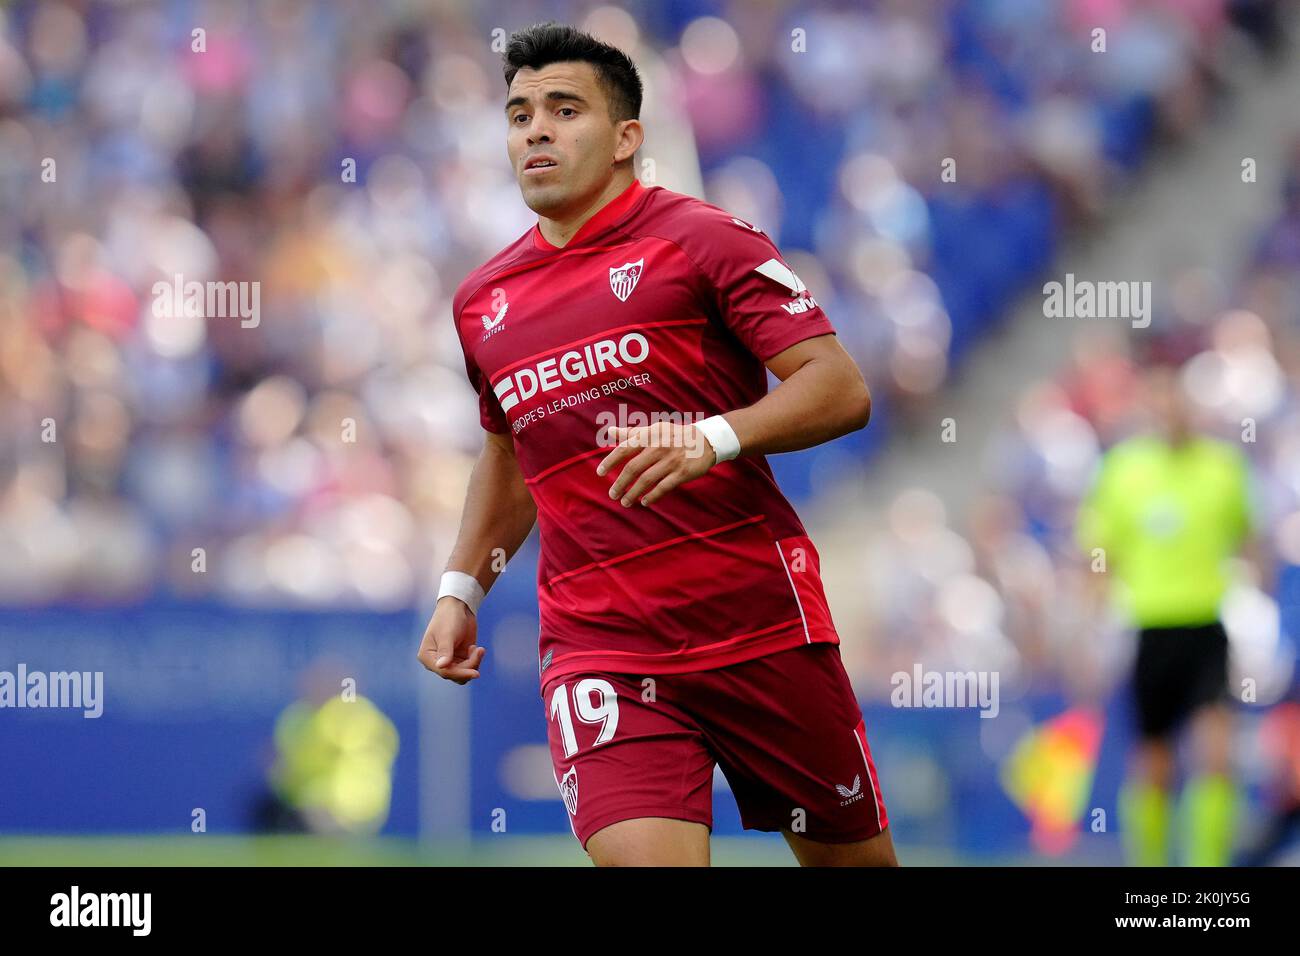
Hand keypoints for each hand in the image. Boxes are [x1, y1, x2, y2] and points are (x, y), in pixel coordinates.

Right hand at [417, 596, 486, 684]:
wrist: (459, 607)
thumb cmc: (449, 618)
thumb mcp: (447, 634)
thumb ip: (445, 651)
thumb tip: (441, 666)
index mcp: (427, 657)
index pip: (444, 671)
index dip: (460, 674)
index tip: (476, 673)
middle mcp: (436, 662)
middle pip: (455, 675)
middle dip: (469, 665)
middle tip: (479, 650)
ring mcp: (449, 661)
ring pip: (463, 673)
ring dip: (474, 663)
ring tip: (479, 648)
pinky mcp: (460, 659)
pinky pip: (469, 667)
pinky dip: (476, 660)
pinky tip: (478, 648)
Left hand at [596, 422, 716, 507]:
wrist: (706, 440)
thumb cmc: (674, 435)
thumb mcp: (654, 430)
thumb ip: (631, 433)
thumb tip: (610, 432)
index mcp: (650, 435)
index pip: (625, 449)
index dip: (610, 461)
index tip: (600, 473)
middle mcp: (659, 447)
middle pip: (633, 468)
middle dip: (620, 483)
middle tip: (612, 494)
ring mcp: (671, 461)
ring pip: (646, 480)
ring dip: (633, 493)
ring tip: (624, 502)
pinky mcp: (682, 473)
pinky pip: (663, 487)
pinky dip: (652, 496)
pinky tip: (644, 502)